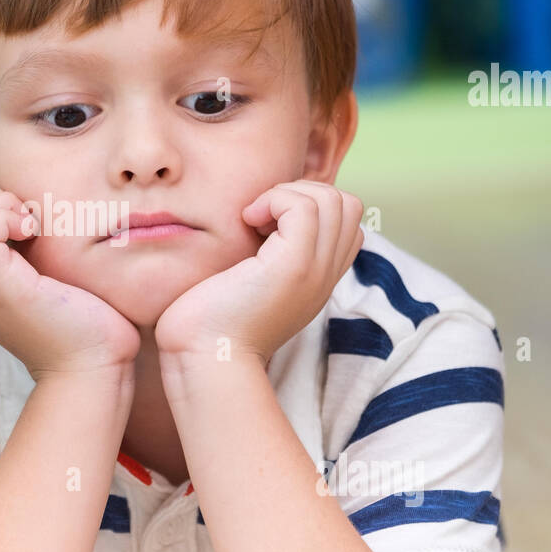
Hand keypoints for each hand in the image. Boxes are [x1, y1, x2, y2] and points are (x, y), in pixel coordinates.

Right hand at [0, 187, 140, 379]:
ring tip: (31, 226)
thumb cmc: (88, 324)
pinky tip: (33, 232)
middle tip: (28, 221)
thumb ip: (29, 254)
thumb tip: (33, 212)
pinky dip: (4, 217)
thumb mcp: (49, 280)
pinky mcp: (0, 290)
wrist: (96, 370)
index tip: (24, 221)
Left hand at [155, 180, 364, 363]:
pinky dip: (274, 199)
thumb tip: (254, 219)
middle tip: (260, 218)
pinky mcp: (294, 267)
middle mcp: (324, 276)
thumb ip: (263, 257)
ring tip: (254, 220)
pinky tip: (247, 222)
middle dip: (301, 193)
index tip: (266, 224)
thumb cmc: (208, 325)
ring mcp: (315, 271)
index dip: (309, 206)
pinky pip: (304, 207)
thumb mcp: (246, 284)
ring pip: (332, 199)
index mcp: (317, 279)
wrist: (204, 358)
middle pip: (346, 205)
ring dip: (287, 195)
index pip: (346, 223)